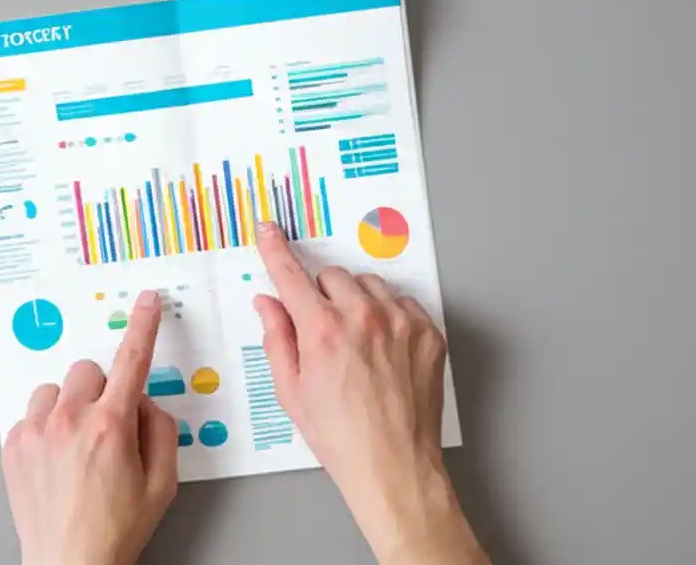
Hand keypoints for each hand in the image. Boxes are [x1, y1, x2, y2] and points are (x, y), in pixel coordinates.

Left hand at [2, 290, 178, 564]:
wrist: (70, 563)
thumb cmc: (115, 530)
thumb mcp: (162, 482)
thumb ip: (161, 430)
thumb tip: (146, 403)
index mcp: (110, 427)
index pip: (132, 361)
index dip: (144, 327)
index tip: (147, 304)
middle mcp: (69, 422)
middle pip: (89, 371)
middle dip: (103, 390)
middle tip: (108, 425)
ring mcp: (36, 432)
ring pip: (57, 389)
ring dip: (71, 406)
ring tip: (78, 445)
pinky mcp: (14, 446)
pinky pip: (33, 414)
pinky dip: (48, 427)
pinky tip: (58, 458)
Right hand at [253, 222, 486, 563]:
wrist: (394, 464)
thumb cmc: (340, 435)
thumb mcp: (291, 391)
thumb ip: (277, 338)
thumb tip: (268, 303)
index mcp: (322, 330)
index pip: (291, 275)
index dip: (275, 250)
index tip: (269, 231)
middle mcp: (363, 317)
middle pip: (332, 276)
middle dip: (322, 294)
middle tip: (323, 329)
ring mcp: (401, 322)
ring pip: (370, 285)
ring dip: (357, 301)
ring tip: (357, 341)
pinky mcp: (428, 333)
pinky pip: (403, 303)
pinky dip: (390, 316)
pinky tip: (384, 349)